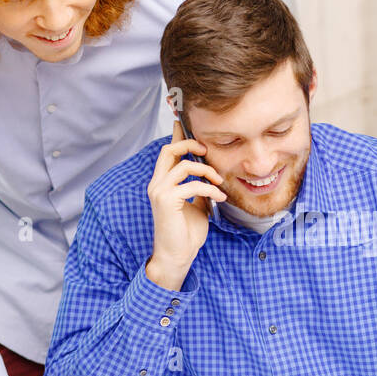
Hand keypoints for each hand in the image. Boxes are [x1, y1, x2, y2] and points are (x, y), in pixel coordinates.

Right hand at [144, 121, 226, 290]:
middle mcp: (157, 184)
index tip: (184, 119)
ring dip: (206, 170)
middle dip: (190, 144)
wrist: (178, 256)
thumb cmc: (186, 234)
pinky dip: (210, 189)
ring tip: (219, 182)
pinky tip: (220, 198)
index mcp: (162, 182)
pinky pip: (191, 185)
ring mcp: (159, 191)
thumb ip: (200, 188)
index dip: (177, 134)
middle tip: (208, 151)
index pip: (168, 152)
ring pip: (182, 165)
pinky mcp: (166, 201)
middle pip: (169, 150)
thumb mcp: (197, 206)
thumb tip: (212, 176)